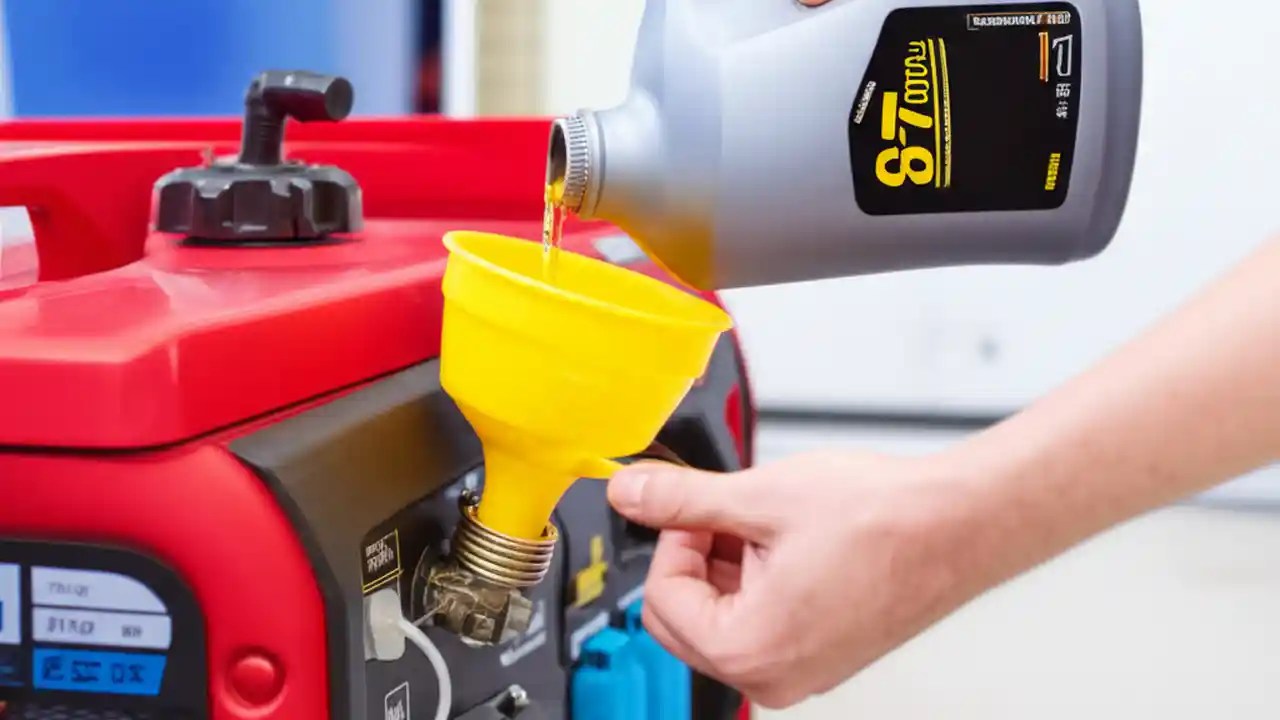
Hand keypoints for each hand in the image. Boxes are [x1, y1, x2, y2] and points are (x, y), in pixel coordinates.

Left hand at [607, 449, 990, 708]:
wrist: (959, 524)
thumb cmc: (883, 520)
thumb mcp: (760, 498)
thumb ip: (681, 500)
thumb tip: (630, 495)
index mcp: (749, 650)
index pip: (662, 597)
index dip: (675, 539)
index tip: (701, 508)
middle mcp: (771, 677)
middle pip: (684, 617)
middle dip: (696, 557)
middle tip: (730, 513)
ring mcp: (799, 671)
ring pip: (721, 617)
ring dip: (728, 565)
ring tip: (773, 524)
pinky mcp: (821, 655)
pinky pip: (761, 622)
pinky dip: (759, 580)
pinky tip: (790, 542)